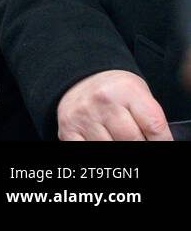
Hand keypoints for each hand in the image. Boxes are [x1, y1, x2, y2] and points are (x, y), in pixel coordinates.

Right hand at [56, 69, 170, 139]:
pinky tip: (104, 140)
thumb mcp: (138, 94)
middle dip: (140, 144)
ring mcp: (83, 116)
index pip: (154, 127)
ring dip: (119, 147)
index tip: (160, 143)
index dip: (161, 141)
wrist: (80, 79)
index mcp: (126, 89)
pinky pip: (88, 151)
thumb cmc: (115, 90)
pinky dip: (99, 150)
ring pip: (111, 148)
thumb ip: (150, 119)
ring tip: (119, 138)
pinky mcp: (68, 129)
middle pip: (133, 140)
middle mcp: (102, 101)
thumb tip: (159, 143)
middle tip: (138, 140)